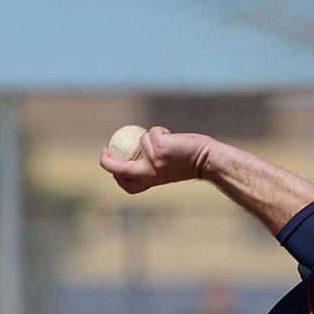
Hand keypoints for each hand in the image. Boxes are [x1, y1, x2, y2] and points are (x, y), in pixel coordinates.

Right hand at [98, 127, 213, 194]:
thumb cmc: (190, 162)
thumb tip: (136, 148)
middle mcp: (149, 173)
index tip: (109, 160)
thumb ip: (152, 162)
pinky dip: (161, 130)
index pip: (127, 184)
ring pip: (141, 140)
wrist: (207, 160)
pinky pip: (153, 132)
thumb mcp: (166, 167)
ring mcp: (153, 160)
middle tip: (106, 148)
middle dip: (107, 161)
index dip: (114, 173)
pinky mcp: (159, 148)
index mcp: (151, 180)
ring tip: (169, 141)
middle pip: (120, 169)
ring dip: (153, 135)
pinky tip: (174, 137)